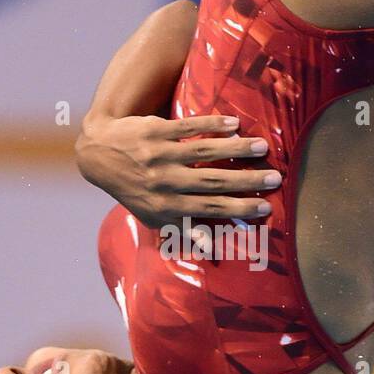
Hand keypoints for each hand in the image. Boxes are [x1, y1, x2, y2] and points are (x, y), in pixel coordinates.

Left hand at [75, 113, 281, 228]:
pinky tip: (235, 124)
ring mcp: (159, 155)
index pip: (209, 209)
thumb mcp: (152, 215)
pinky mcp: (155, 131)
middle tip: (275, 178)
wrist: (99, 154)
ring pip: (203, 151)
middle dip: (245, 181)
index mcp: (165, 207)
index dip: (238, 208)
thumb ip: (182, 229)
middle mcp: (163, 182)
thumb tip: (210, 249)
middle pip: (212, 181)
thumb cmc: (133, 189)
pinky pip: (188, 127)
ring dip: (235, 149)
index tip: (266, 207)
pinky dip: (212, 124)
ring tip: (263, 147)